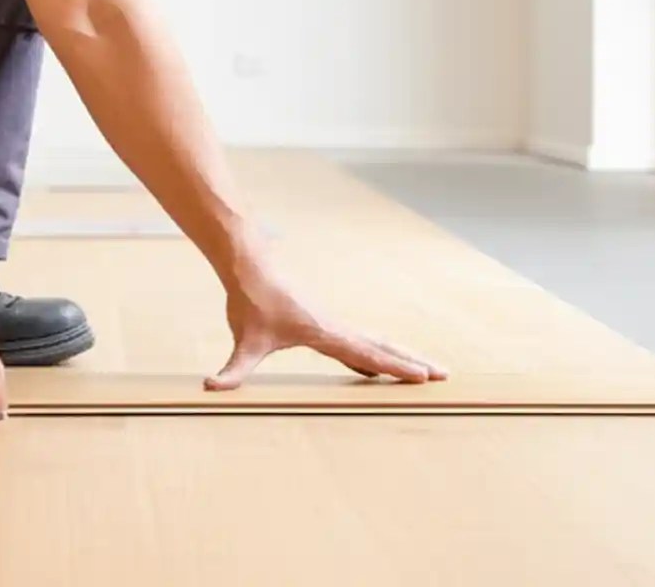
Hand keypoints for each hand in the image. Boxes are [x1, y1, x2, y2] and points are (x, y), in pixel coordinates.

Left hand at [206, 271, 447, 390]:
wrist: (251, 267)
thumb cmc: (250, 302)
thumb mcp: (243, 341)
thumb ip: (232, 370)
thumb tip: (210, 387)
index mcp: (325, 333)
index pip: (367, 354)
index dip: (395, 367)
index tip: (423, 377)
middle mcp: (335, 327)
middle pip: (382, 346)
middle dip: (412, 362)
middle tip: (444, 375)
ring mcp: (332, 324)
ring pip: (374, 341)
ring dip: (400, 355)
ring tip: (426, 369)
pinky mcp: (323, 322)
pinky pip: (358, 340)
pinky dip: (377, 351)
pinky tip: (378, 363)